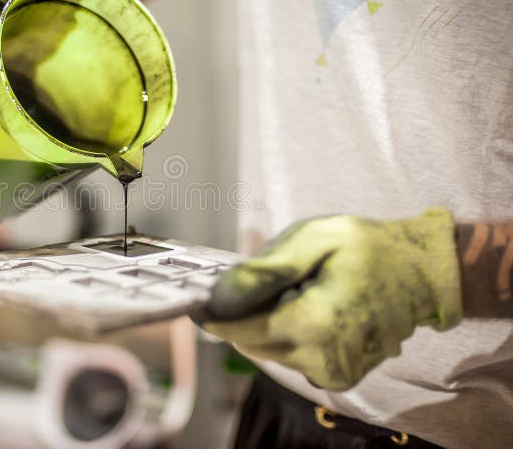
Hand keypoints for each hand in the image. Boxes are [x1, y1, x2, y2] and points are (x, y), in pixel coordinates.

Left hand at [203, 208, 462, 390]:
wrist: (420, 273)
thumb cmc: (368, 248)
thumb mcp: (315, 238)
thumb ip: (266, 268)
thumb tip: (220, 292)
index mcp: (315, 323)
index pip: (240, 330)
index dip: (213, 315)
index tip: (196, 301)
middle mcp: (322, 358)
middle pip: (250, 343)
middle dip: (242, 315)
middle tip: (250, 283)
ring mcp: (332, 372)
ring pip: (267, 351)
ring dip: (265, 323)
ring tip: (291, 291)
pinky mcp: (338, 376)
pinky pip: (290, 356)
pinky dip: (286, 333)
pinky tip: (304, 307)